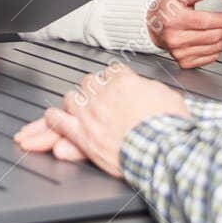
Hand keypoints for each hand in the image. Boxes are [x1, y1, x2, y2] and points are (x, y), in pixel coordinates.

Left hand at [14, 63, 187, 176]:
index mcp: (125, 82)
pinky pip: (59, 122)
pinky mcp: (82, 136)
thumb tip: (148, 89)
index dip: (113, 79)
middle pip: (89, 82)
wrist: (162, 150)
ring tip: (77, 108)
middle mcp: (104, 95)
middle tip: (98, 98)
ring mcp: (90, 115)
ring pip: (71, 98)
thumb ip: (152, 90)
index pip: (112, 72)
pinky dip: (53, 119)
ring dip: (75, 102)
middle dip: (93, 89)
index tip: (115, 85)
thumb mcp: (169, 98)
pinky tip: (52, 118)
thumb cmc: (169, 127)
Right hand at [147, 0, 221, 68]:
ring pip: (213, 48)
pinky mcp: (184, 62)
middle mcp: (177, 39)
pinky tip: (217, 39)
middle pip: (212, 36)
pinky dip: (218, 49)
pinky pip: (209, 58)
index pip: (206, 21)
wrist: (151, 27)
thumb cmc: (164, 11)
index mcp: (175, 21)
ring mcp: (180, 53)